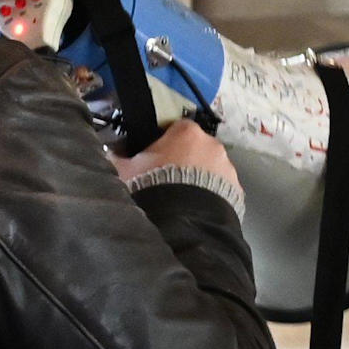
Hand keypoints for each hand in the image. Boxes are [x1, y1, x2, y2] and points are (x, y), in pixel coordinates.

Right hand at [117, 117, 240, 201]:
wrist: (182, 221)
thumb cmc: (152, 186)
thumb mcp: (125, 170)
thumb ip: (118, 157)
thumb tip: (111, 152)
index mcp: (186, 132)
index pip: (175, 127)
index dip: (164, 140)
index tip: (154, 155)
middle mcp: (212, 145)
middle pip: (195, 148)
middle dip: (183, 160)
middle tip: (165, 179)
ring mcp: (228, 168)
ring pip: (210, 169)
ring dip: (199, 179)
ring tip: (181, 198)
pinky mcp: (237, 191)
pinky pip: (221, 190)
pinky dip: (211, 196)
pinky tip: (195, 209)